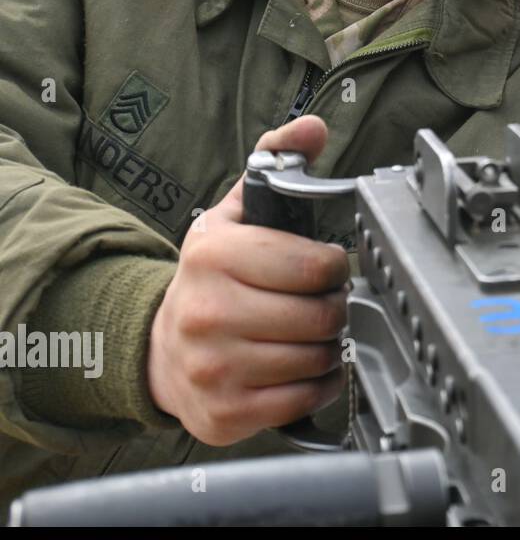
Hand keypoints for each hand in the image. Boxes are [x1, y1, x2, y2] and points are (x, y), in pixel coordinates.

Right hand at [147, 115, 349, 445]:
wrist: (163, 350)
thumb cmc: (214, 278)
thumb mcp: (237, 215)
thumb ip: (276, 163)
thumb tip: (312, 127)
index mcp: (214, 255)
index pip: (312, 266)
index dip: (334, 267)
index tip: (328, 268)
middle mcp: (207, 311)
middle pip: (320, 316)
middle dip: (336, 308)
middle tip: (326, 303)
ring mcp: (213, 366)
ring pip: (316, 358)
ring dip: (330, 348)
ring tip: (315, 334)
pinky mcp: (224, 412)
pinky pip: (303, 400)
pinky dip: (318, 385)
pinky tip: (304, 368)